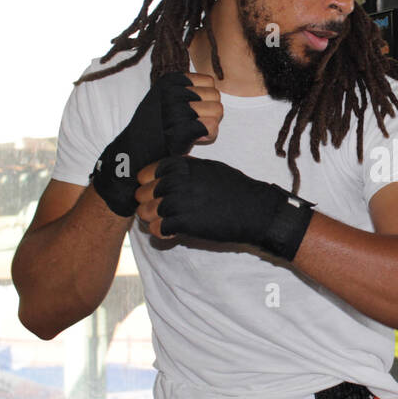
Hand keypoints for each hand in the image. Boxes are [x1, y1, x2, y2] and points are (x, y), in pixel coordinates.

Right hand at [90, 72, 218, 216]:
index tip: (192, 110)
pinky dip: (208, 135)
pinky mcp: (181, 129)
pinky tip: (195, 139)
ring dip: (211, 123)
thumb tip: (216, 92)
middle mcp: (172, 91)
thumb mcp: (168, 97)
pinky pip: (212, 127)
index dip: (206, 98)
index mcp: (170, 80)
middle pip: (216, 96)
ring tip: (193, 130)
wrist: (137, 149)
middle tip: (194, 123)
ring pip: (218, 110)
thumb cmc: (158, 125)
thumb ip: (190, 90)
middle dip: (210, 111)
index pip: (210, 82)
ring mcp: (176, 109)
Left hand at [133, 155, 313, 260]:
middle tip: (158, 211)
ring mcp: (178, 202)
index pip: (146, 173)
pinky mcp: (183, 223)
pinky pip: (157, 229)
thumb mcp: (210, 168)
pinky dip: (161, 232)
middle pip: (142, 194)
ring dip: (152, 219)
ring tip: (164, 222)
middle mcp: (177, 181)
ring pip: (146, 212)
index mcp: (182, 165)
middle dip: (147, 203)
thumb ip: (187, 168)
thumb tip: (169, 172)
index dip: (148, 184)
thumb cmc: (236, 189)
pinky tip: (171, 232)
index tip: (156, 192)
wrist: (255, 211)